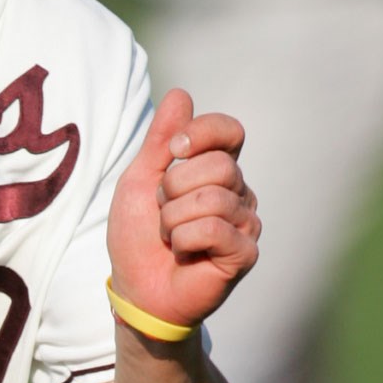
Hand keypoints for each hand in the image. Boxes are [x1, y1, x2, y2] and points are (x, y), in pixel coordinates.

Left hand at [106, 88, 259, 328]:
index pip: (230, 130)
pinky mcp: (245, 253)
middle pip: (220, 165)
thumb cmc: (139, 234)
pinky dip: (183, 240)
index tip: (173, 152)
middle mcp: (239, 192)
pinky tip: (183, 253)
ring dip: (173, 218)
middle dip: (174, 187)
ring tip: (170, 236)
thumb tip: (181, 94)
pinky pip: (215, 229)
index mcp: (217, 169)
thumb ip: (162, 139)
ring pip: (214, 198)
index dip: (200, 133)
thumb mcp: (141, 179)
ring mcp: (246, 223)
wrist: (137, 288)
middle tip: (163, 211)